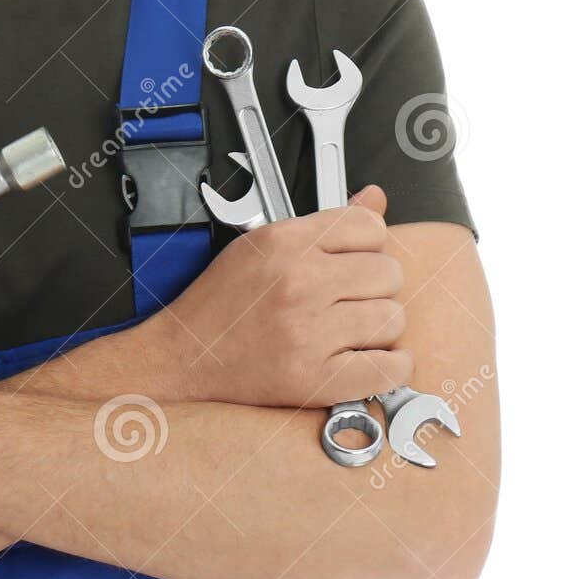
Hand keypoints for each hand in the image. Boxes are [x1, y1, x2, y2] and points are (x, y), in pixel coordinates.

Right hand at [147, 185, 413, 408]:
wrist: (187, 356)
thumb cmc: (222, 303)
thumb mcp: (263, 245)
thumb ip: (324, 223)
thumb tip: (375, 199)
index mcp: (286, 243)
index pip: (369, 226)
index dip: (370, 243)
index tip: (358, 258)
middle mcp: (300, 283)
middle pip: (388, 272)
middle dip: (376, 285)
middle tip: (353, 297)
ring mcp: (309, 333)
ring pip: (392, 318)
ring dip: (379, 326)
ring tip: (352, 329)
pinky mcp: (315, 378)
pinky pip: (389, 370)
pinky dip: (391, 366)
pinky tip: (374, 358)